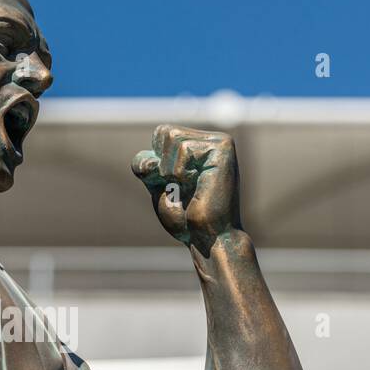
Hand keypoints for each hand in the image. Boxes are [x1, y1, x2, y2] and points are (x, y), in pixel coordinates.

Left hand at [132, 124, 241, 248]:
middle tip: (180, 187)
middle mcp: (210, 140)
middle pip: (164, 131)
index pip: (161, 133)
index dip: (156, 162)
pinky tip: (196, 185)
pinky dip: (179, 171)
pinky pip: (184, 148)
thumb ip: (147, 166)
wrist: (206, 238)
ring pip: (172, 137)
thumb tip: (149, 161)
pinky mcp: (223, 150)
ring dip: (170, 170)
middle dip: (161, 164)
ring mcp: (219, 142)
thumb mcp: (157, 186)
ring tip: (189, 187)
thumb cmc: (185, 217)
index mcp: (198, 146)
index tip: (172, 185)